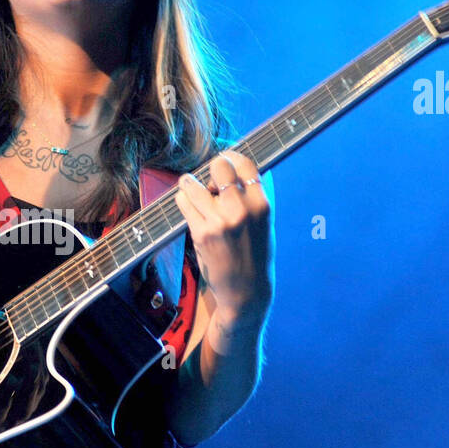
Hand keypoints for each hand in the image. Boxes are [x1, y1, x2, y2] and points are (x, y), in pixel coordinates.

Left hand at [174, 150, 274, 330]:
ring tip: (193, 191)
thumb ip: (255, 195)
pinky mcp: (201, 233)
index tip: (225, 160)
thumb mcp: (265, 222)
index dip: (231, 157)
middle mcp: (242, 210)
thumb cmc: (255, 253)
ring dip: (190, 184)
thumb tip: (240, 166)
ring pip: (193, 183)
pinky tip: (189, 206)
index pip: (245, 163)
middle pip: (218, 166)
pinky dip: (183, 200)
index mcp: (262, 204)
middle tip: (209, 180)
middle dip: (210, 169)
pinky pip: (183, 202)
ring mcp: (219, 221)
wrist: (246, 290)